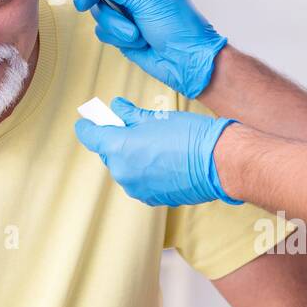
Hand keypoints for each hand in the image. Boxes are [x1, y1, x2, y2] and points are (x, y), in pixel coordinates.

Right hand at [56, 0, 226, 97]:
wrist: (188, 61)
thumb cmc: (178, 25)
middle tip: (84, 3)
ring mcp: (127, 11)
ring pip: (99, 11)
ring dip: (115, 24)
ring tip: (135, 32)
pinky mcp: (123, 31)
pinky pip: (104, 30)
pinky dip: (118, 36)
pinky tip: (137, 40)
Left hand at [73, 97, 241, 205]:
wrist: (218, 163)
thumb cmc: (188, 136)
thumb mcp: (155, 117)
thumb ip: (130, 115)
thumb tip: (118, 108)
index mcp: (118, 148)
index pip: (90, 136)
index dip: (88, 125)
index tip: (88, 120)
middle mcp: (122, 172)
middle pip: (108, 153)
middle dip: (116, 140)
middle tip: (132, 127)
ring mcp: (136, 188)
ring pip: (124, 168)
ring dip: (132, 157)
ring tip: (154, 145)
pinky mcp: (150, 198)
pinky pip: (139, 181)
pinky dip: (145, 171)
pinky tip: (163, 161)